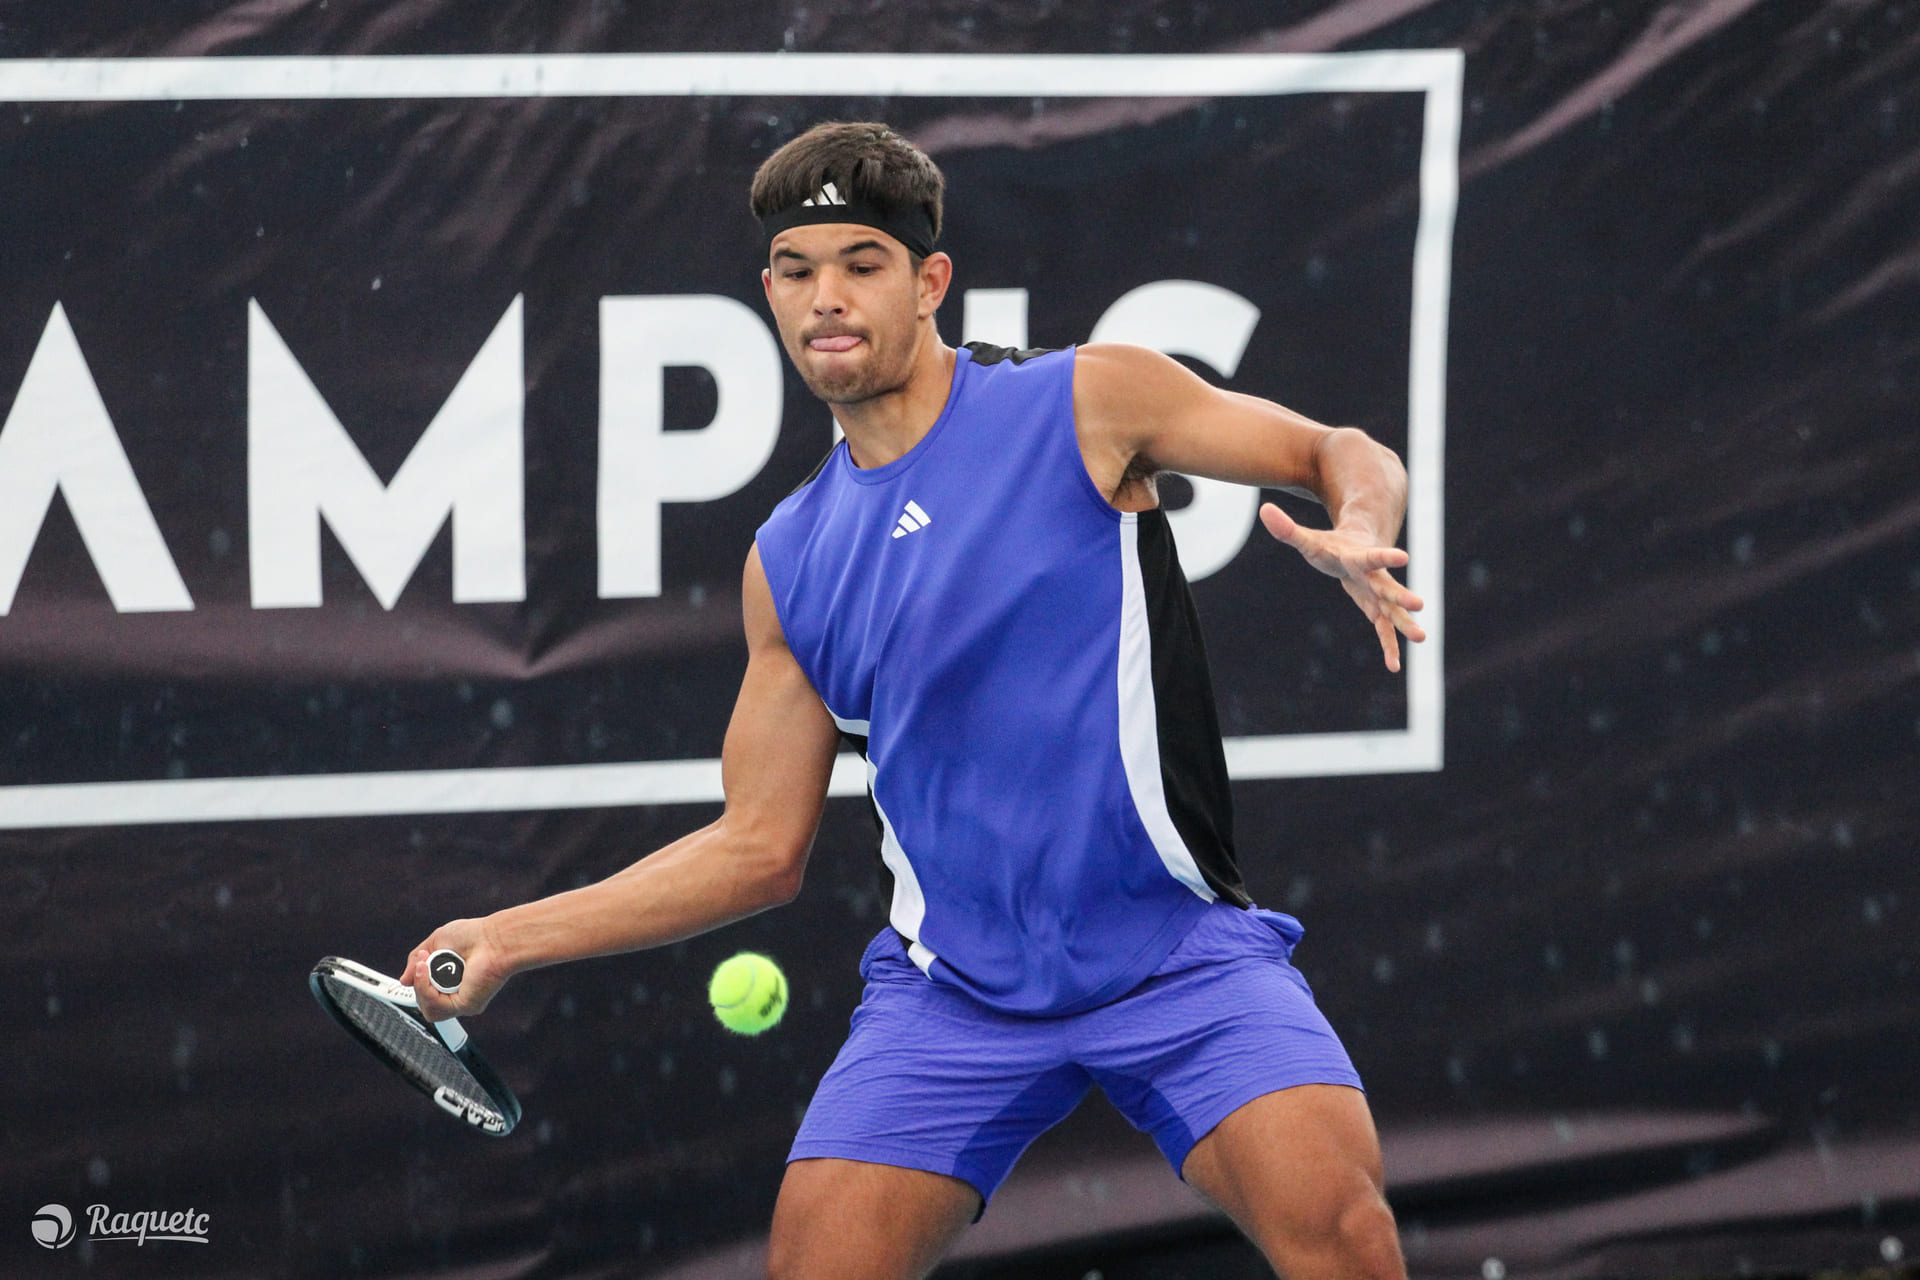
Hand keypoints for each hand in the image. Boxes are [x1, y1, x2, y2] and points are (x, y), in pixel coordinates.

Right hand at [403, 917, 508, 1021]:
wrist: (494, 937)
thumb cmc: (473, 936)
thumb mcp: (435, 943)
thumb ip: (416, 963)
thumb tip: (404, 981)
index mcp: (450, 982)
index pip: (426, 995)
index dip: (417, 985)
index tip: (415, 968)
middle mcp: (456, 994)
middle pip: (424, 1003)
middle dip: (419, 982)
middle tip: (423, 960)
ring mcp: (461, 1001)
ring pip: (428, 1009)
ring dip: (421, 987)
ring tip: (426, 965)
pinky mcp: (466, 1005)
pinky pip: (435, 1006)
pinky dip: (426, 989)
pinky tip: (427, 971)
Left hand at [1260, 502, 1426, 671]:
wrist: (1358, 546)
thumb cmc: (1332, 545)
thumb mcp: (1308, 539)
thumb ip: (1288, 529)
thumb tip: (1263, 510)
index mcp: (1358, 558)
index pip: (1371, 557)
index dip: (1385, 556)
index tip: (1403, 557)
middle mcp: (1374, 577)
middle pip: (1388, 587)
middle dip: (1401, 597)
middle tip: (1419, 605)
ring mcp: (1378, 594)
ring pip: (1393, 612)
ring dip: (1405, 624)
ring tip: (1421, 639)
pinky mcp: (1376, 609)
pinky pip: (1384, 631)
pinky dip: (1389, 647)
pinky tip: (1393, 667)